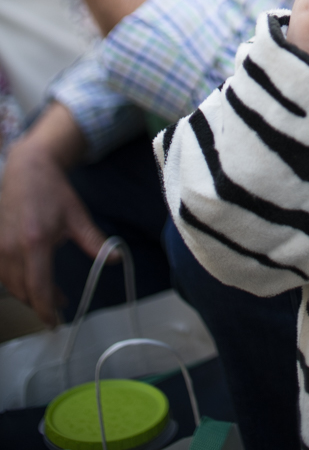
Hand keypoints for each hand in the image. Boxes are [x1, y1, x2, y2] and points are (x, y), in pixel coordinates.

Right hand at [0, 104, 106, 325]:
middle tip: (60, 306)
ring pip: (11, 286)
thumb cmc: (54, 191)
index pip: (39, 288)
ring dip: (29, 294)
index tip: (57, 322)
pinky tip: (32, 278)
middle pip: (23, 292)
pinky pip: (3, 274)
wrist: (27, 168)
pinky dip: (16, 282)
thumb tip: (116, 259)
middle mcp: (12, 249)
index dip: (47, 310)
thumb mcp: (77, 215)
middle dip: (41, 304)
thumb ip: (94, 241)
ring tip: (50, 294)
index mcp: (35, 243)